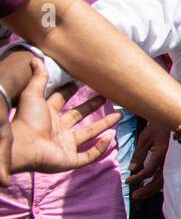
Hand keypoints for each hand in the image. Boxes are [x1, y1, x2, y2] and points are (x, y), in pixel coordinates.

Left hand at [7, 59, 120, 176]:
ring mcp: (64, 145)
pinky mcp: (70, 160)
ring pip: (89, 134)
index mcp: (47, 114)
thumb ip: (38, 77)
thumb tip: (35, 58)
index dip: (70, 91)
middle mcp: (57, 129)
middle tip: (106, 97)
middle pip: (79, 116)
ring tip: (120, 115)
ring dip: (104, 125)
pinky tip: (110, 137)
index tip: (80, 82)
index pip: (61, 101)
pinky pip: (88, 155)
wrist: (23, 145)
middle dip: (93, 106)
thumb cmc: (26, 119)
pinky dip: (99, 148)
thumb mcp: (33, 94)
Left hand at [126, 118, 169, 199]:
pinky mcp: (178, 162)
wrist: (174, 118)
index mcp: (162, 153)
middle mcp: (171, 160)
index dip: (137, 178)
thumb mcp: (145, 138)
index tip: (127, 181)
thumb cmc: (157, 126)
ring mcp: (176, 162)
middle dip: (146, 190)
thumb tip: (132, 168)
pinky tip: (153, 187)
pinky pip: (169, 176)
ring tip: (142, 194)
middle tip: (135, 196)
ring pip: (166, 181)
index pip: (148, 171)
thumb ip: (139, 154)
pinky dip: (160, 183)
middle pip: (159, 181)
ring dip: (153, 189)